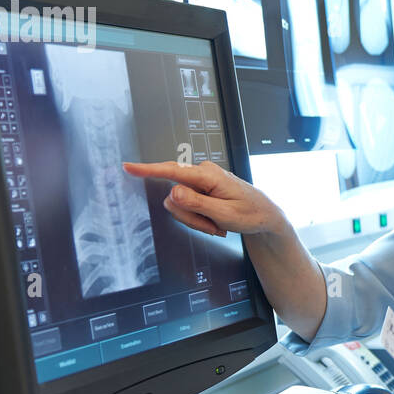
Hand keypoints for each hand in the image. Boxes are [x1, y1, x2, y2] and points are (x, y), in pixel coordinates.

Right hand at [122, 159, 283, 237]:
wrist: (265, 215)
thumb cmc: (251, 213)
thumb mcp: (224, 214)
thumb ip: (197, 203)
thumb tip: (173, 193)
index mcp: (208, 175)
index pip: (171, 171)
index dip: (147, 170)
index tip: (128, 167)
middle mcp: (203, 173)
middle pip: (175, 198)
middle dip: (191, 217)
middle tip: (213, 225)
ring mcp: (202, 181)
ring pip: (180, 205)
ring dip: (197, 220)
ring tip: (217, 223)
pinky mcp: (202, 188)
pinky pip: (188, 207)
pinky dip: (200, 218)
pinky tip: (216, 221)